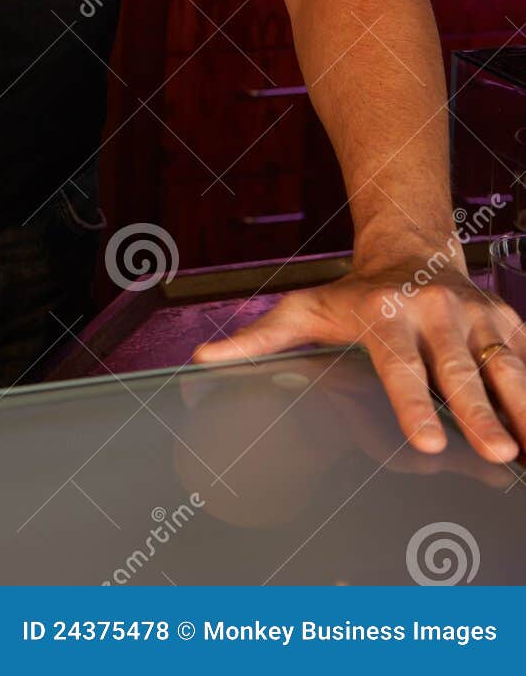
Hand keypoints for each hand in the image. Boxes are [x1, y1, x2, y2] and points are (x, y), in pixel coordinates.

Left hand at [191, 257, 525, 464]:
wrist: (410, 244)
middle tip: (499, 453)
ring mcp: (477, 316)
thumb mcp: (305, 308)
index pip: (400, 369)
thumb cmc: (354, 291)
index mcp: (385, 316)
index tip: (428, 441)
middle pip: (460, 373)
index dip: (413, 405)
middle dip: (480, 414)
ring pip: (508, 366)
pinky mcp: (508, 322)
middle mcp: (436, 313)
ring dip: (525, 407)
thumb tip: (203, 359)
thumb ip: (259, 339)